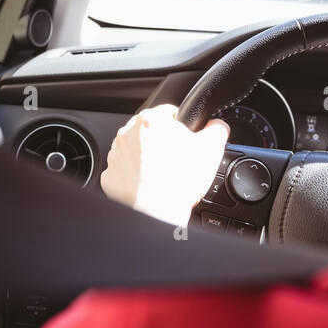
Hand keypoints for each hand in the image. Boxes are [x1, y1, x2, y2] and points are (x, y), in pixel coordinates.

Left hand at [101, 104, 229, 225]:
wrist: (157, 213)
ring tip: (165, 177)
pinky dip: (137, 178)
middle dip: (165, 145)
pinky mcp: (109, 176)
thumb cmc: (179, 181)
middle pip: (152, 133)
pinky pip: (126, 172)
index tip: (188, 144)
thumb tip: (217, 125)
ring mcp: (116, 155)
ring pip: (138, 152)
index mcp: (151, 120)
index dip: (184, 129)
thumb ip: (217, 129)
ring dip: (149, 160)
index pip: (171, 114)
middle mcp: (127, 134)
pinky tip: (150, 186)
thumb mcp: (212, 148)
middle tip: (178, 163)